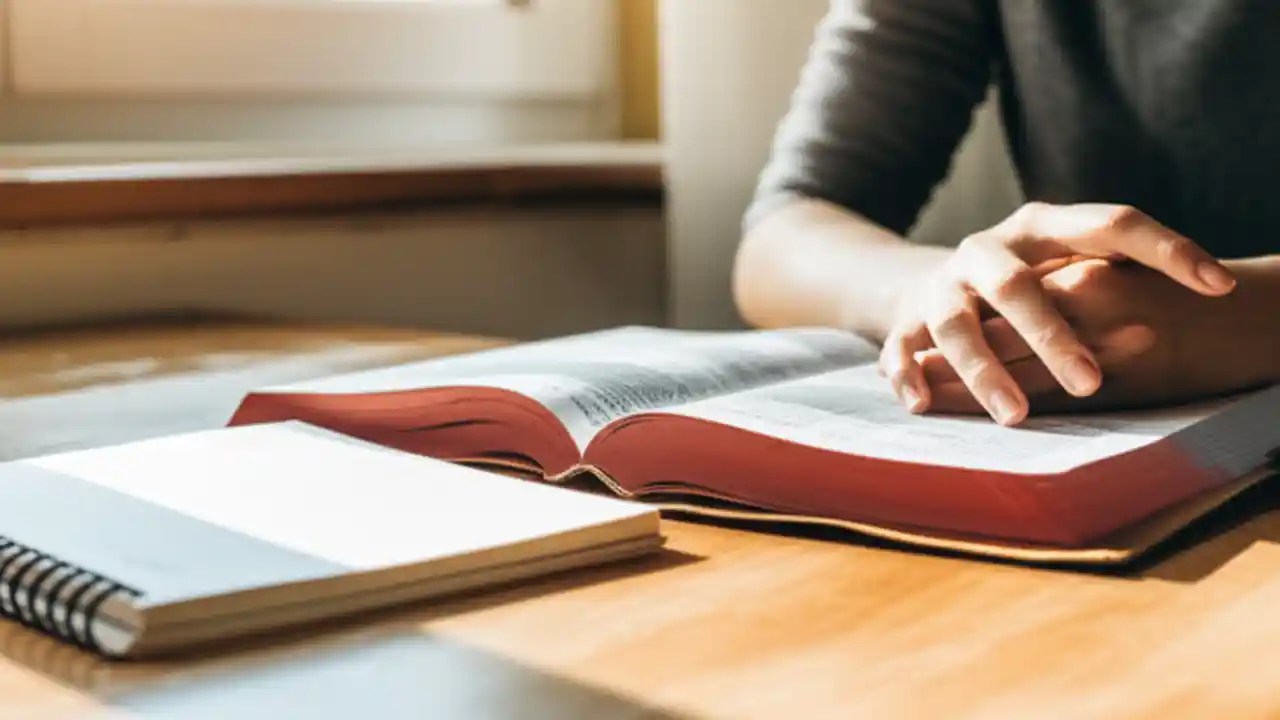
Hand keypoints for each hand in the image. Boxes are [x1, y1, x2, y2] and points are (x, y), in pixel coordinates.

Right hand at [878, 202, 1235, 424]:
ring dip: (985, 370)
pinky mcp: (905, 320)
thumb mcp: (1069, 265)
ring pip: (959, 324)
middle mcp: (988, 251)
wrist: (924, 282)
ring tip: (1016, 415)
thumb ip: (1117, 279)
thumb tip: (1216, 299)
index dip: (1166, 250)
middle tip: (1092, 383)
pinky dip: (908, 373)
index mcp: (1042, 227)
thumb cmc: (1026, 284)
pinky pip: (901, 347)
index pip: (1111, 224)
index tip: (1217, 286)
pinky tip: (920, 404)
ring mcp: (943, 286)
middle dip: (1053, 335)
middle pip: (1019, 286)